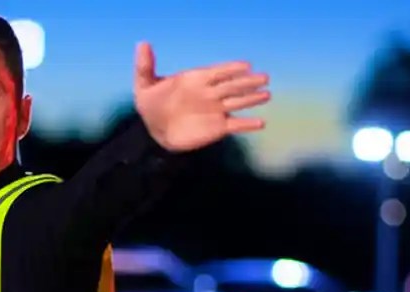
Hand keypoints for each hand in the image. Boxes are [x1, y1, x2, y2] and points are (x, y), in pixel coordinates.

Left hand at [133, 42, 270, 151]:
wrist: (154, 129)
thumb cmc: (151, 104)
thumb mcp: (144, 85)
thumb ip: (145, 67)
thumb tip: (142, 44)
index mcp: (197, 80)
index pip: (218, 72)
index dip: (231, 69)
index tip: (246, 66)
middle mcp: (211, 93)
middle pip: (233, 86)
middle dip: (248, 82)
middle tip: (265, 78)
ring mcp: (216, 110)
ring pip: (238, 102)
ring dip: (252, 99)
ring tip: (267, 95)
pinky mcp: (217, 127)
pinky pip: (236, 125)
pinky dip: (248, 125)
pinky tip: (261, 124)